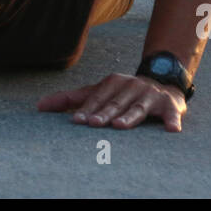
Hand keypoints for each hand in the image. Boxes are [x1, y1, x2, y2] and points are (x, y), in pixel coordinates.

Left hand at [37, 73, 185, 130]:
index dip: (88, 109)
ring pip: (139, 107)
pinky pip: (171, 114)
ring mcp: (150, 95)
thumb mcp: (98, 91)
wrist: (162, 80)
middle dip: (104, 113)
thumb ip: (71, 98)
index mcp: (112, 83)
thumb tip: (38, 107)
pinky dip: (172, 121)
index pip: (98, 98)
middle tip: (93, 124)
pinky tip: (172, 130)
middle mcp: (131, 86)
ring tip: (120, 126)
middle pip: (116, 103)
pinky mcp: (169, 105)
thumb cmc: (122, 92)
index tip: (77, 120)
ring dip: (130, 116)